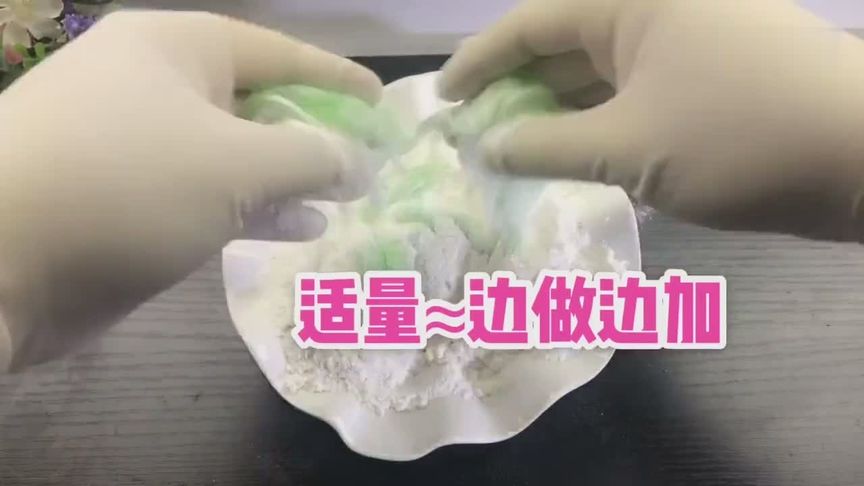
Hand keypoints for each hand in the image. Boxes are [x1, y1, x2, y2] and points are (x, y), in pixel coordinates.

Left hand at [0, 11, 381, 370]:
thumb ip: (310, 157)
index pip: (276, 52)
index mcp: (174, 49)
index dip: (335, 79)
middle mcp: (153, 86)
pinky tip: (296, 229)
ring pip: (233, 154)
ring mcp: (136, 146)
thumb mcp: (236, 165)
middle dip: (315, 134)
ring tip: (343, 199)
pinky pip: (206, 194)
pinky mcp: (127, 200)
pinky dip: (253, 209)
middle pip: (256, 102)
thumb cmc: (126, 187)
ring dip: (289, 178)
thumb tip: (359, 163)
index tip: (382, 104)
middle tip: (368, 160)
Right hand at [440, 0, 863, 240]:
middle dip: (513, 94)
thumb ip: (545, 148)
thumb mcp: (627, 148)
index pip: (529, 24)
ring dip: (555, 116)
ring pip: (598, 76)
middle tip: (471, 139)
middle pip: (561, 46)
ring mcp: (686, 42)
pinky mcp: (708, 77)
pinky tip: (570, 159)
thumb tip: (487, 149)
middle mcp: (654, 9)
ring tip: (510, 157)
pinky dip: (599, 126)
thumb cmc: (736, 138)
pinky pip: (633, 95)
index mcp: (630, 0)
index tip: (440, 103)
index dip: (477, 65)